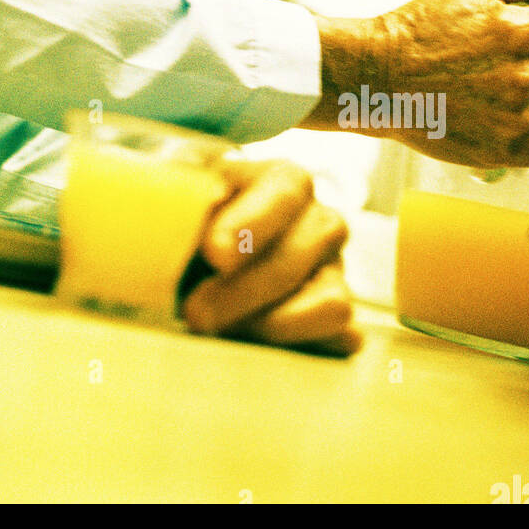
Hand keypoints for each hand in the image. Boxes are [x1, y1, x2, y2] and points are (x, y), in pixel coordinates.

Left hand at [180, 158, 361, 354]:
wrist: (204, 252)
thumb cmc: (197, 219)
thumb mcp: (188, 197)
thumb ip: (192, 200)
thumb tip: (208, 210)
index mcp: (287, 181)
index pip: (282, 194)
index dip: (250, 224)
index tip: (214, 253)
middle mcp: (321, 223)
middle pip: (297, 257)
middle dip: (242, 291)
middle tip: (194, 312)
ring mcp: (335, 272)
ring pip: (331, 303)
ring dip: (271, 325)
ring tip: (221, 331)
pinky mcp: (339, 318)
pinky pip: (340, 340)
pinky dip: (298, 347)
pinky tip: (251, 345)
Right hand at [303, 0, 528, 171]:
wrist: (375, 78)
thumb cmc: (417, 28)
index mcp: (518, 31)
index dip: (528, 30)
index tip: (497, 38)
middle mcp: (523, 74)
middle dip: (523, 63)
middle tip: (479, 66)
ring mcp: (516, 116)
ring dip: (527, 98)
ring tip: (481, 94)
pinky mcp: (505, 150)